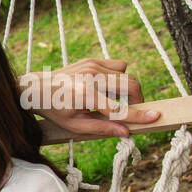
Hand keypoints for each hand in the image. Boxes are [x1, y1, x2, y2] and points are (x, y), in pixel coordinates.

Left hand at [24, 58, 154, 136]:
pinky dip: (117, 77)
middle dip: (138, 99)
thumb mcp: (74, 126)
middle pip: (131, 85)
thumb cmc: (54, 111)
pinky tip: (103, 87)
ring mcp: (92, 65)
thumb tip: (126, 132)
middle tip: (131, 110)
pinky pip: (118, 66)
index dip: (139, 115)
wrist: (36, 89)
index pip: (119, 108)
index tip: (156, 116)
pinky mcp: (92, 60)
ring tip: (109, 99)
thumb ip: (101, 128)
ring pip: (126, 74)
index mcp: (86, 96)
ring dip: (125, 88)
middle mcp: (91, 77)